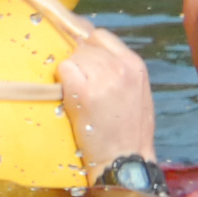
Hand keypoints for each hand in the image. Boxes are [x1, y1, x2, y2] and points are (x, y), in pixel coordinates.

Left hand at [56, 25, 158, 178]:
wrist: (124, 160)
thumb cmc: (129, 131)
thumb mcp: (135, 92)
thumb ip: (118, 68)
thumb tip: (88, 46)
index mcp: (135, 65)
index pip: (100, 36)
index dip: (86, 45)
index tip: (80, 58)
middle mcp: (120, 66)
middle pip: (83, 45)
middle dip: (78, 62)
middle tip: (81, 87)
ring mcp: (102, 78)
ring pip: (72, 57)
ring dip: (70, 74)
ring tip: (80, 97)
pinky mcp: (83, 91)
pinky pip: (63, 69)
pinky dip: (62, 81)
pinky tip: (71, 98)